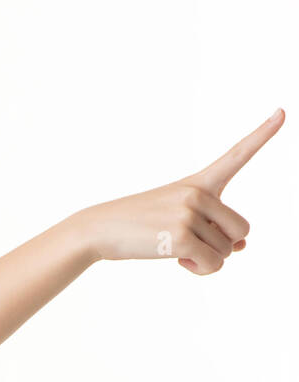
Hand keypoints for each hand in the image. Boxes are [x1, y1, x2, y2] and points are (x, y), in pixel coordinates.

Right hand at [79, 108, 284, 273]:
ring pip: (227, 251)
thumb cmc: (140, 225)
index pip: (237, 155)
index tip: (282, 111)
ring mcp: (190, 214)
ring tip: (178, 250)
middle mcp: (198, 193)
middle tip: (194, 245)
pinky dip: (199, 270)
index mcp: (199, 182)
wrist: (101, 229)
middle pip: (242, 230)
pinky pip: (213, 264)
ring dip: (207, 259)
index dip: (263, 134)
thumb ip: (214, 228)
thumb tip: (242, 247)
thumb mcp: (179, 219)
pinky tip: (177, 261)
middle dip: (223, 246)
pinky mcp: (182, 237)